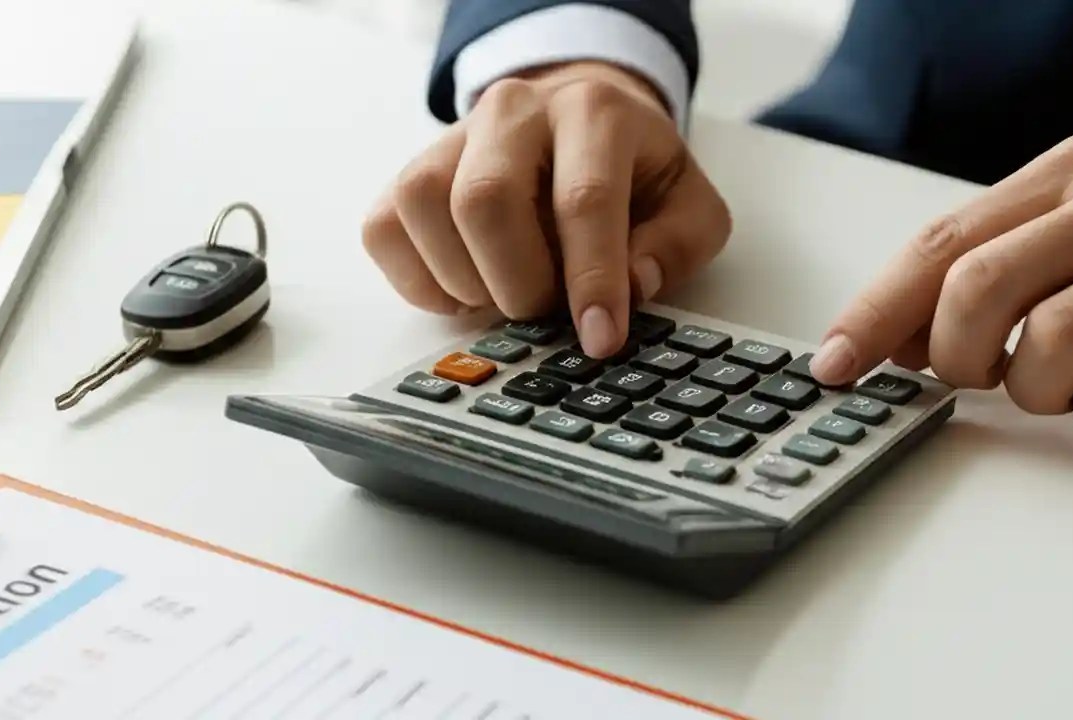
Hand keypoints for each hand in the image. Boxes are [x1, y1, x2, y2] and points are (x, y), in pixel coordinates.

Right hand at [362, 61, 731, 357]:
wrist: (573, 123)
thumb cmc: (632, 173)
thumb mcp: (687, 203)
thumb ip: (678, 245)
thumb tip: (632, 284)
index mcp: (593, 112)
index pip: (583, 199)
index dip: (591, 279)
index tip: (599, 339)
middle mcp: (513, 111)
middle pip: (485, 200)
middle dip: (518, 283)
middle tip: (547, 311)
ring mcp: (450, 138)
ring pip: (425, 209)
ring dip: (468, 282)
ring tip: (508, 294)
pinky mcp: (405, 174)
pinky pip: (385, 231)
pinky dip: (423, 282)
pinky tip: (468, 288)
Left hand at [812, 132, 1072, 442]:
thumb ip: (993, 262)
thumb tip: (894, 337)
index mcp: (1069, 172)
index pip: (939, 244)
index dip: (872, 311)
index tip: (832, 365)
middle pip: (977, 292)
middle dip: (955, 356)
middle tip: (976, 372)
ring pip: (1046, 350)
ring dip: (1031, 393)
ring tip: (1060, 380)